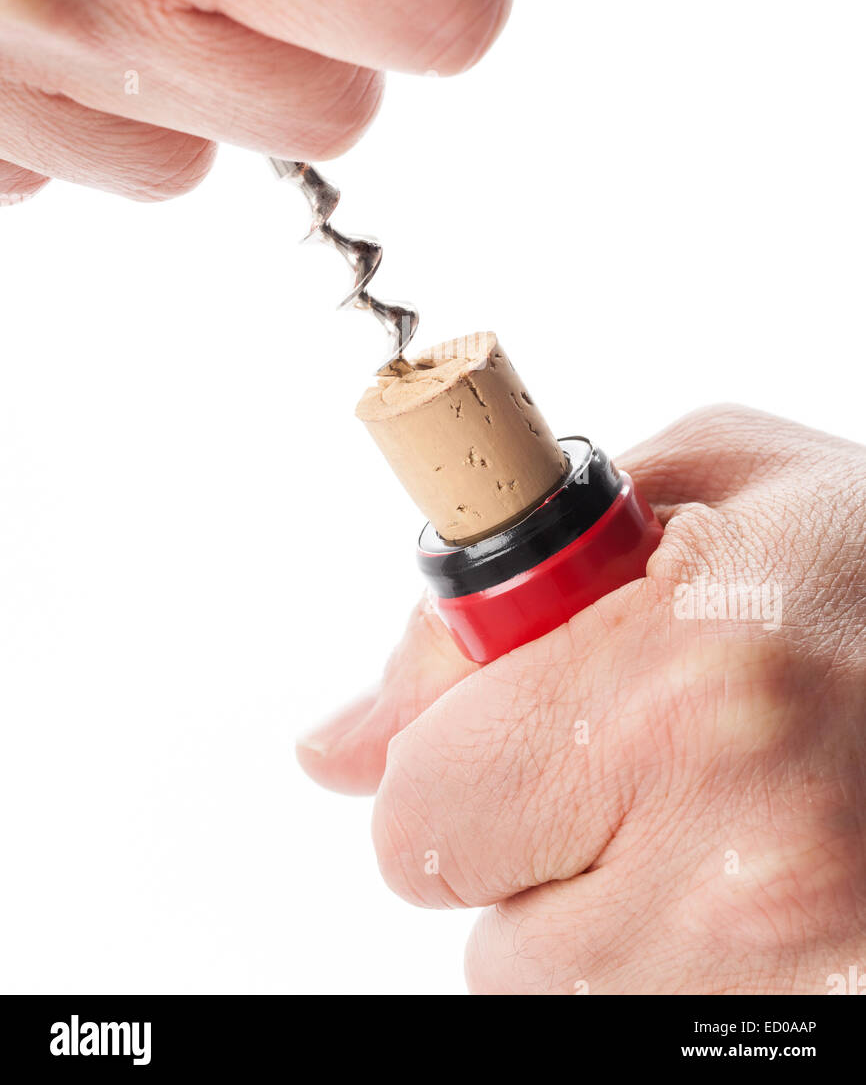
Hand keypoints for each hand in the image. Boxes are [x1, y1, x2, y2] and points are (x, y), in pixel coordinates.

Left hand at [299, 406, 865, 993]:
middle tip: (608, 747)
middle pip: (478, 928)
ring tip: (684, 796)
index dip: (441, 759)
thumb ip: (478, 609)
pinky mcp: (826, 1004)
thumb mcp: (682, 490)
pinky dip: (653, 943)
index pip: (421, 810)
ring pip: (553, 987)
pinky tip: (725, 852)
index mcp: (681, 682)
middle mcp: (737, 845)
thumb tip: (332, 748)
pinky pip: (644, 1011)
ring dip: (580, 898)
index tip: (496, 718)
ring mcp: (793, 957)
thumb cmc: (862, 550)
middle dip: (509, 831)